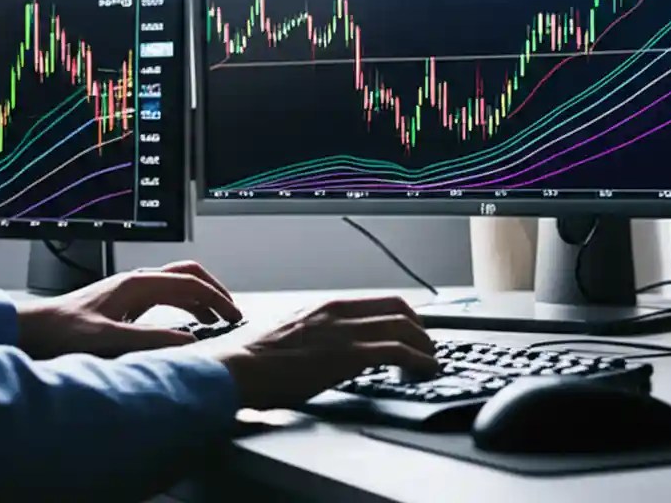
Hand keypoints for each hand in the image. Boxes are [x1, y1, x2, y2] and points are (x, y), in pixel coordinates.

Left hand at [16, 261, 241, 358]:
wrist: (35, 330)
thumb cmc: (63, 332)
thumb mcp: (110, 339)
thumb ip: (151, 339)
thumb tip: (189, 340)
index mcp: (137, 284)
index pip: (190, 283)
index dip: (216, 298)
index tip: (233, 315)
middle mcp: (136, 282)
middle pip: (188, 275)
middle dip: (214, 291)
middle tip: (232, 312)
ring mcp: (131, 291)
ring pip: (178, 285)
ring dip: (201, 299)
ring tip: (217, 319)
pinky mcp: (125, 303)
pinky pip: (166, 297)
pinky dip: (185, 306)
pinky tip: (188, 324)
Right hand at [216, 296, 437, 409]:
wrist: (240, 369)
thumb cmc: (256, 359)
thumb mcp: (292, 333)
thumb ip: (316, 333)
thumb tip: (329, 345)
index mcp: (327, 307)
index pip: (379, 302)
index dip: (404, 317)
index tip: (412, 331)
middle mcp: (340, 313)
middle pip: (398, 309)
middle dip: (420, 328)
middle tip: (427, 346)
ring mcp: (346, 332)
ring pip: (404, 327)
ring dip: (424, 346)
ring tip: (430, 361)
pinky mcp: (349, 355)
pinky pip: (398, 351)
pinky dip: (418, 360)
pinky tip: (424, 370)